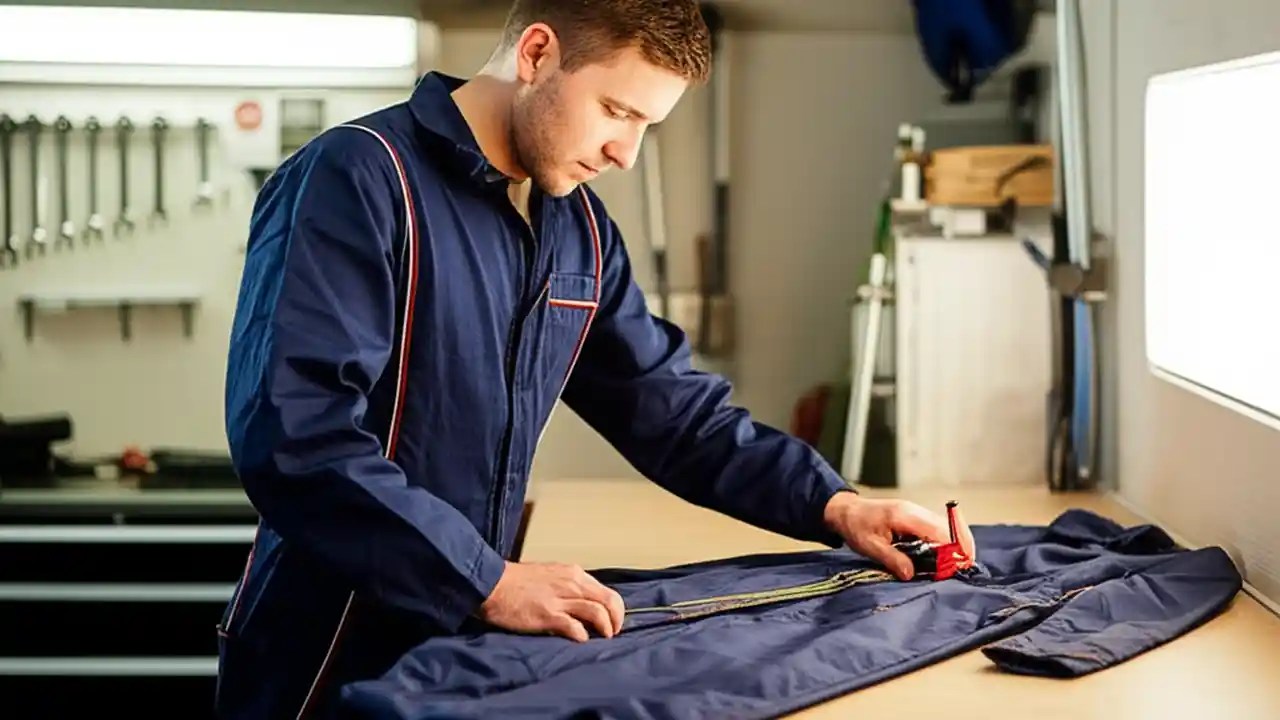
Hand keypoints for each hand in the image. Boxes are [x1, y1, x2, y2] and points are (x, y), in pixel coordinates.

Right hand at [476, 561, 625, 641]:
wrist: (491, 583)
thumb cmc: (516, 582)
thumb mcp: (550, 576)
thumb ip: (567, 588)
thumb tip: (581, 604)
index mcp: (573, 574)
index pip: (606, 591)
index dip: (614, 610)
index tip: (612, 622)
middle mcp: (571, 584)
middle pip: (609, 601)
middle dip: (616, 620)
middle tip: (612, 633)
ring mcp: (560, 599)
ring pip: (598, 613)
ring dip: (605, 628)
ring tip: (602, 639)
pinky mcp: (547, 614)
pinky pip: (575, 627)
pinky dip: (582, 636)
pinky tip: (579, 640)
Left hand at [822, 492, 976, 580]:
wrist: (846, 510)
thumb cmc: (855, 526)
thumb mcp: (869, 546)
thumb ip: (892, 559)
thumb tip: (911, 574)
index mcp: (906, 516)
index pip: (940, 531)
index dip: (954, 549)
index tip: (960, 567)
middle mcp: (916, 511)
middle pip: (949, 528)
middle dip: (960, 548)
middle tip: (962, 569)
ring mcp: (917, 512)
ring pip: (946, 528)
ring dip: (953, 545)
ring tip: (954, 567)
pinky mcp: (916, 517)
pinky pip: (937, 528)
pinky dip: (944, 542)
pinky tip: (941, 558)